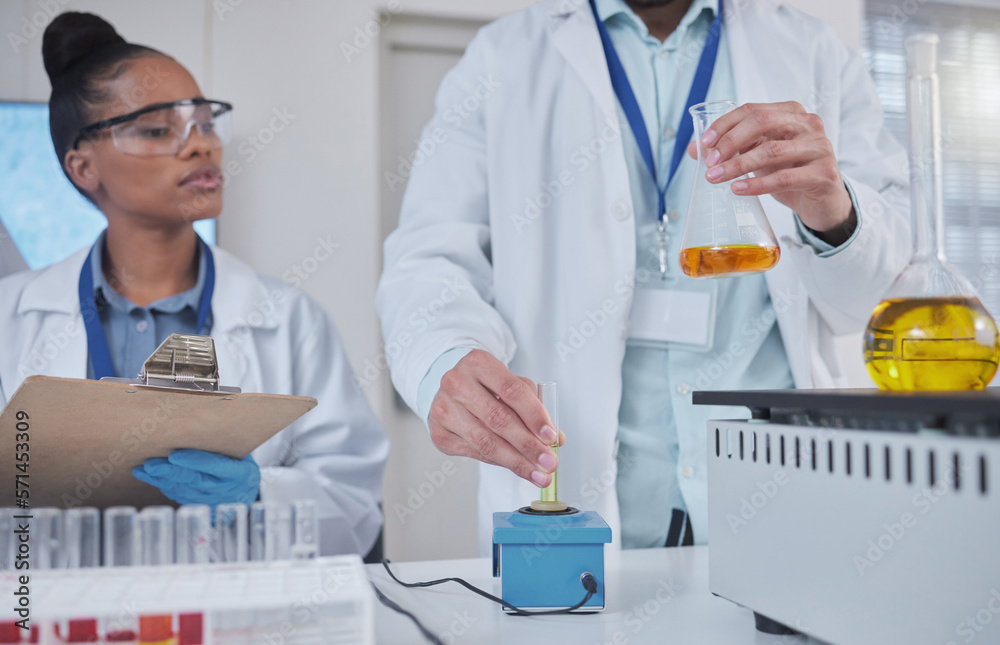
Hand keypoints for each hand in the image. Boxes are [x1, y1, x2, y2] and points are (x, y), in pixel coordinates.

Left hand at [133, 450, 260, 506]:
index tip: (175, 455)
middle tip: (151, 465)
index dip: (195, 461)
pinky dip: (166, 486)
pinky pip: (181, 496)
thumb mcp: (242, 454)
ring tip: (144, 470)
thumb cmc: (241, 465)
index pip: (215, 466)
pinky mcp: (202, 507)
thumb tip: (196, 427)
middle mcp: (225, 489)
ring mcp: (213, 500)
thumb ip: (223, 446)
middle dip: (170, 472)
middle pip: (195, 480)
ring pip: (184, 490)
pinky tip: (154, 478)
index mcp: (239, 473)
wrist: (246, 493)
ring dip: (162, 480)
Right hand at [428, 350, 565, 486]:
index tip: (551, 436)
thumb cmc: (486, 387)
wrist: (452, 391)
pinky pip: (476, 453)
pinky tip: (517, 467)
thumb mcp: (509, 385)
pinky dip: (500, 462)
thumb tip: (556, 439)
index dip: (534, 415)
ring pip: (486, 442)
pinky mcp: (439, 433)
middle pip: (498, 419)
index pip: (511, 390)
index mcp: (477, 362)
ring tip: (538, 473)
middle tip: (550, 462)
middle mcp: (456, 383)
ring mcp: (443, 409)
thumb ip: (534, 407)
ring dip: (517, 461)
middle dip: (528, 445)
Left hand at [687, 102, 855, 245]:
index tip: (704, 143)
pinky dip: (757, 184)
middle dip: (731, 141)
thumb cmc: (789, 173)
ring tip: (715, 178)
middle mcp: (808, 124)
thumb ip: (731, 149)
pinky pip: (785, 178)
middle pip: (763, 122)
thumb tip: (695, 149)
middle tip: (709, 162)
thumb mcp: (758, 157)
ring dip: (738, 165)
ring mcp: (820, 147)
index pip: (753, 110)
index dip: (725, 124)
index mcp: (791, 113)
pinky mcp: (824, 173)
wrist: (822, 202)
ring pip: (772, 151)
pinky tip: (738, 189)